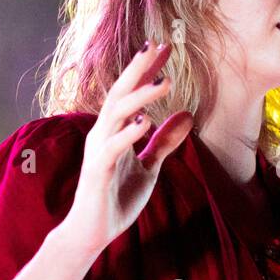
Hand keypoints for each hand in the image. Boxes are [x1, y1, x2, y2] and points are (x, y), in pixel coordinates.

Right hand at [60, 41, 193, 257]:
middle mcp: (102, 133)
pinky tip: (145, 122)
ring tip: (164, 81)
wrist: (93, 232)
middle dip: (138, 69)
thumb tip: (187, 114)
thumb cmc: (117, 197)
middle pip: (120, 93)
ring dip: (140, 97)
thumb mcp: (149, 166)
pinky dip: (127, 133)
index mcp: (114, 130)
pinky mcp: (98, 172)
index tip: (165, 47)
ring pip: (116, 114)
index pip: (131, 92)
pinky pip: (112, 148)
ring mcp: (98, 151)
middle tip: (158, 47)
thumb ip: (164, 141)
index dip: (146, 70)